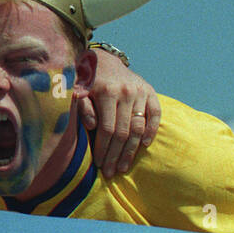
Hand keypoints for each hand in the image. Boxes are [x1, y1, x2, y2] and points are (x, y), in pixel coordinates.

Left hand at [79, 52, 158, 176]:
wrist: (103, 60)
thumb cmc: (85, 80)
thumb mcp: (78, 91)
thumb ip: (83, 107)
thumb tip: (92, 127)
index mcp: (107, 93)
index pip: (107, 129)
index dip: (103, 149)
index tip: (98, 164)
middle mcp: (126, 92)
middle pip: (124, 132)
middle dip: (116, 155)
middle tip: (110, 172)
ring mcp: (140, 92)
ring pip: (139, 127)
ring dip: (132, 150)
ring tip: (123, 166)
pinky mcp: (150, 91)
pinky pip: (155, 114)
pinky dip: (151, 130)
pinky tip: (144, 146)